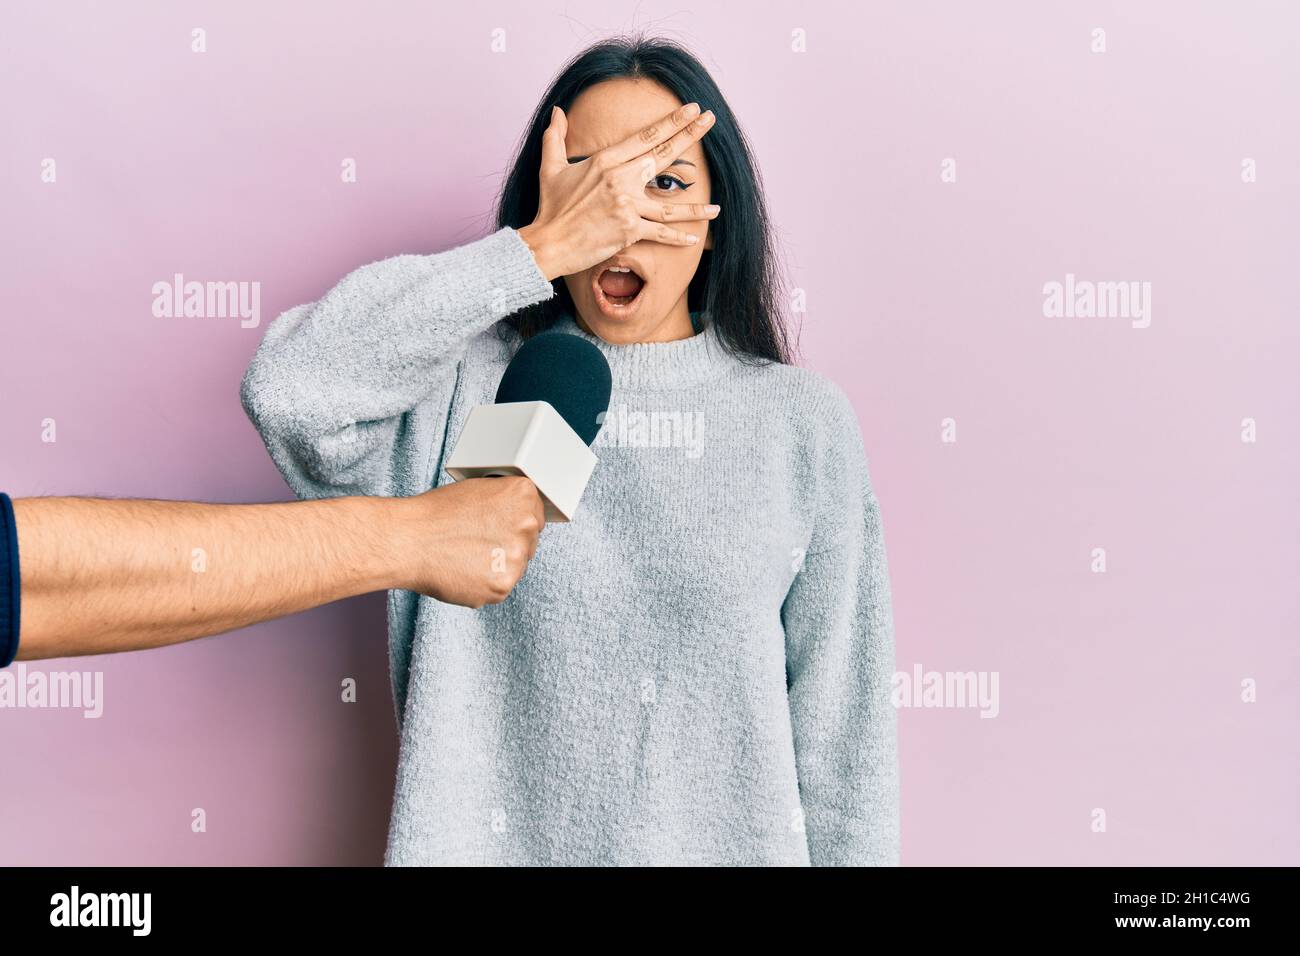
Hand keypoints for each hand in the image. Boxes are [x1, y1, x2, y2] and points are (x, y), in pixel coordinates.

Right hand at [394, 477, 544, 608]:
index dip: (514, 523)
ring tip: (465, 556)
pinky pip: (499, 587)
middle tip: (477, 542)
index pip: (536, 515)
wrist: (409, 541)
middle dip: (508, 545)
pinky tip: (463, 571)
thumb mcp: (478, 489)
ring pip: (515, 567)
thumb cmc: (435, 514)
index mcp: (523, 495)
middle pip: (529, 543)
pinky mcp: (502, 586)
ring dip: (497, 566)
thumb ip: (506, 504)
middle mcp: (526, 525)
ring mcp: (516, 557)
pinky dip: (484, 584)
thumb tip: (515, 517)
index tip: (499, 527)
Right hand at [518, 102, 720, 281]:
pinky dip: (678, 238)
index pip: (645, 137)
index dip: (671, 122)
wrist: (548, 243)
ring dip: (696, 208)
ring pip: (669, 206)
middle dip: (689, 136)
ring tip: (718, 208)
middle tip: (710, 120)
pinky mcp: (629, 231)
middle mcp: (620, 179)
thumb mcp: (550, 167)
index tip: (690, 110)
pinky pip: (660, 233)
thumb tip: (556, 112)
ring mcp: (626, 206)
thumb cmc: (550, 208)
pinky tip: (694, 238)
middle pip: (662, 155)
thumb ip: (555, 137)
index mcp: (605, 161)